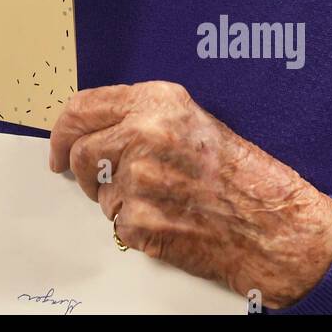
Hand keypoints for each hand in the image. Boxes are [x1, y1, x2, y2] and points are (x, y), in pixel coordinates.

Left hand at [48, 81, 331, 308]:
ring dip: (118, 201)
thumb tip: (88, 128)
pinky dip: (136, 228)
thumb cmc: (239, 174)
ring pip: (97, 193)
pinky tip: (169, 220)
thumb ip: (139, 116)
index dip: (62, 130)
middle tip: (107, 181)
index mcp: (156, 103)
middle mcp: (144, 135)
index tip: (58, 146)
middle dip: (85, 172)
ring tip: (162, 199)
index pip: (82, 108)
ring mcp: (140, 180)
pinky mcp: (141, 221)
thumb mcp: (191, 120)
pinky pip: (116, 224)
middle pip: (78, 153)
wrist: (274, 225)